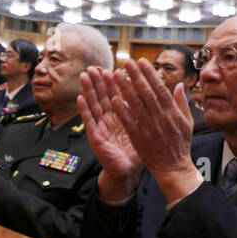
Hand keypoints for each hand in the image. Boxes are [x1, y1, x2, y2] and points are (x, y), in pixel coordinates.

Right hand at [78, 67, 144, 201]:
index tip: (114, 67)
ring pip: (94, 105)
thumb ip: (150, 111)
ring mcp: (102, 128)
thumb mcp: (145, 128)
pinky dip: (84, 110)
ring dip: (88, 90)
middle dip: (99, 81)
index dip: (115, 82)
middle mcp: (110, 120)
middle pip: (103, 97)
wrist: (129, 172)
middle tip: (95, 66)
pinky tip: (79, 98)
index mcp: (122, 116)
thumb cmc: (138, 151)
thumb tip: (156, 95)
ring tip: (85, 75)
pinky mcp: (96, 138)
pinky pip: (89, 122)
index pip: (118, 94)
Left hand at [109, 59, 195, 202]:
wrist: (173, 167)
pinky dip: (122, 111)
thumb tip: (180, 85)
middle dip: (136, 76)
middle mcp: (160, 118)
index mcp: (172, 112)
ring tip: (116, 75)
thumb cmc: (180, 144)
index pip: (159, 88)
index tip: (141, 61)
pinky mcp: (139, 138)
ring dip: (125, 88)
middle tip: (127, 62)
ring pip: (136, 104)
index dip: (150, 74)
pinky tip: (114, 99)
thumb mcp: (187, 122)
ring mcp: (149, 128)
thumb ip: (182, 103)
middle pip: (146, 93)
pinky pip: (129, 122)